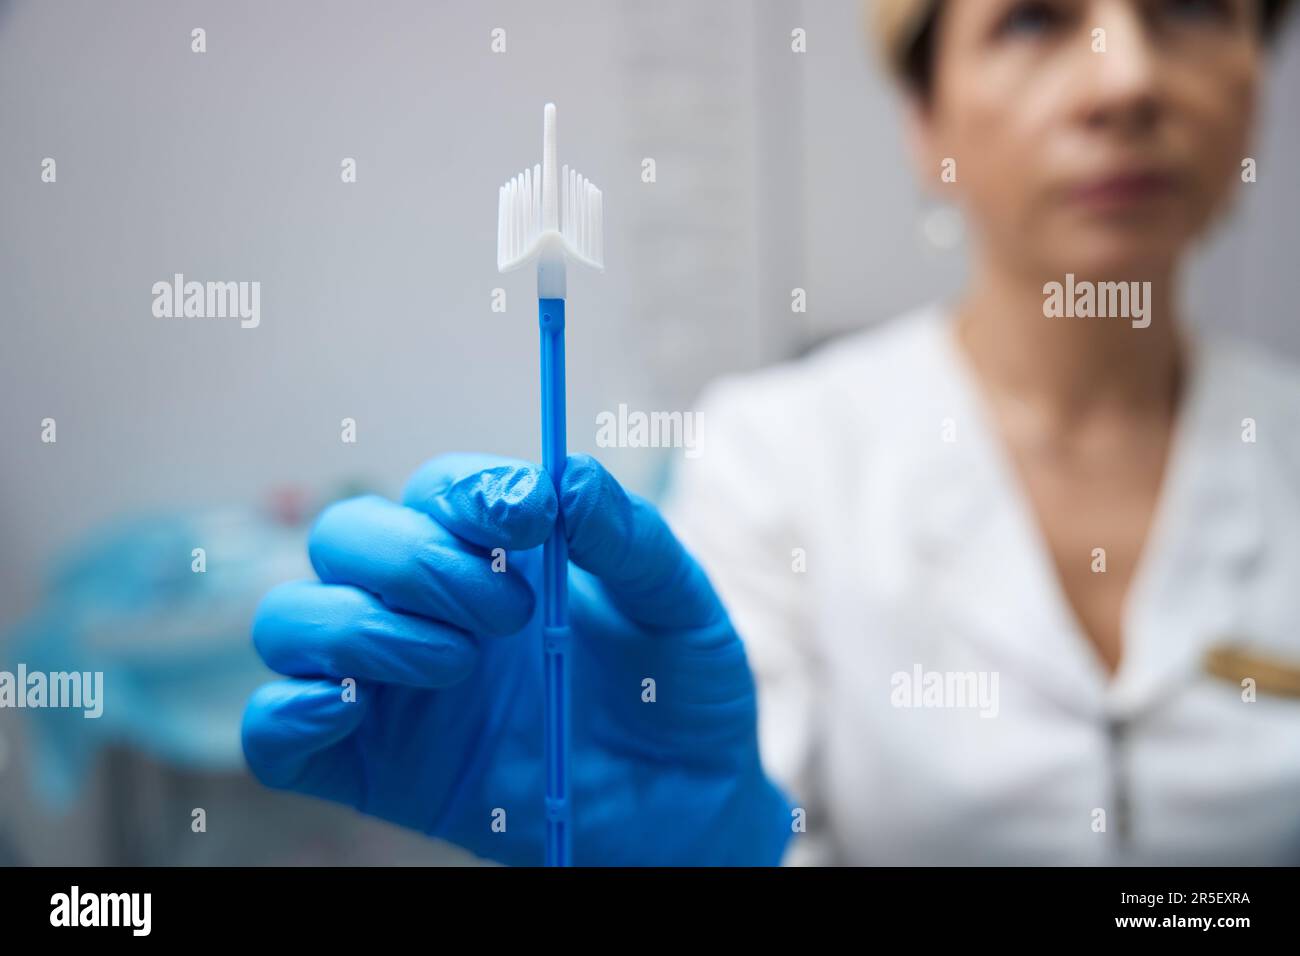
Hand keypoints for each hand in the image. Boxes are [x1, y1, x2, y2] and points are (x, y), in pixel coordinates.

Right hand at [241, 453, 793, 864]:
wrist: (685, 808)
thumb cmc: (677, 694)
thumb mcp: (677, 606)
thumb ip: (627, 537)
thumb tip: (565, 476)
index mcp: (492, 555)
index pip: (436, 490)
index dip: (466, 493)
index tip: (529, 519)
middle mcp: (424, 607)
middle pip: (345, 536)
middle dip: (413, 559)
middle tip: (508, 612)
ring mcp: (387, 686)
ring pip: (291, 620)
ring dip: (360, 626)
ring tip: (460, 664)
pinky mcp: (366, 766)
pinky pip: (271, 732)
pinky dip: (287, 712)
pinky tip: (352, 705)